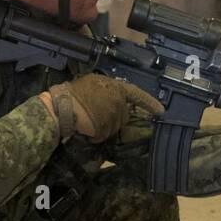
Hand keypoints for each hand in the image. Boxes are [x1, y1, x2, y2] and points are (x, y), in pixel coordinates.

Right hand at [46, 75, 163, 142]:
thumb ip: (106, 92)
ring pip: (115, 126)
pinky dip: (97, 135)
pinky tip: (85, 129)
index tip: (161, 111)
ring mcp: (112, 112)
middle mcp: (116, 98)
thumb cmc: (69, 95)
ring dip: (104, 127)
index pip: (136, 94)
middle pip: (123, 114)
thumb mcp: (90, 85)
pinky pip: (105, 135)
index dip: (149, 103)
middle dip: (113, 118)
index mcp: (113, 85)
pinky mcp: (106, 125)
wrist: (59, 106)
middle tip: (94, 115)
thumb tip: (116, 101)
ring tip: (87, 121)